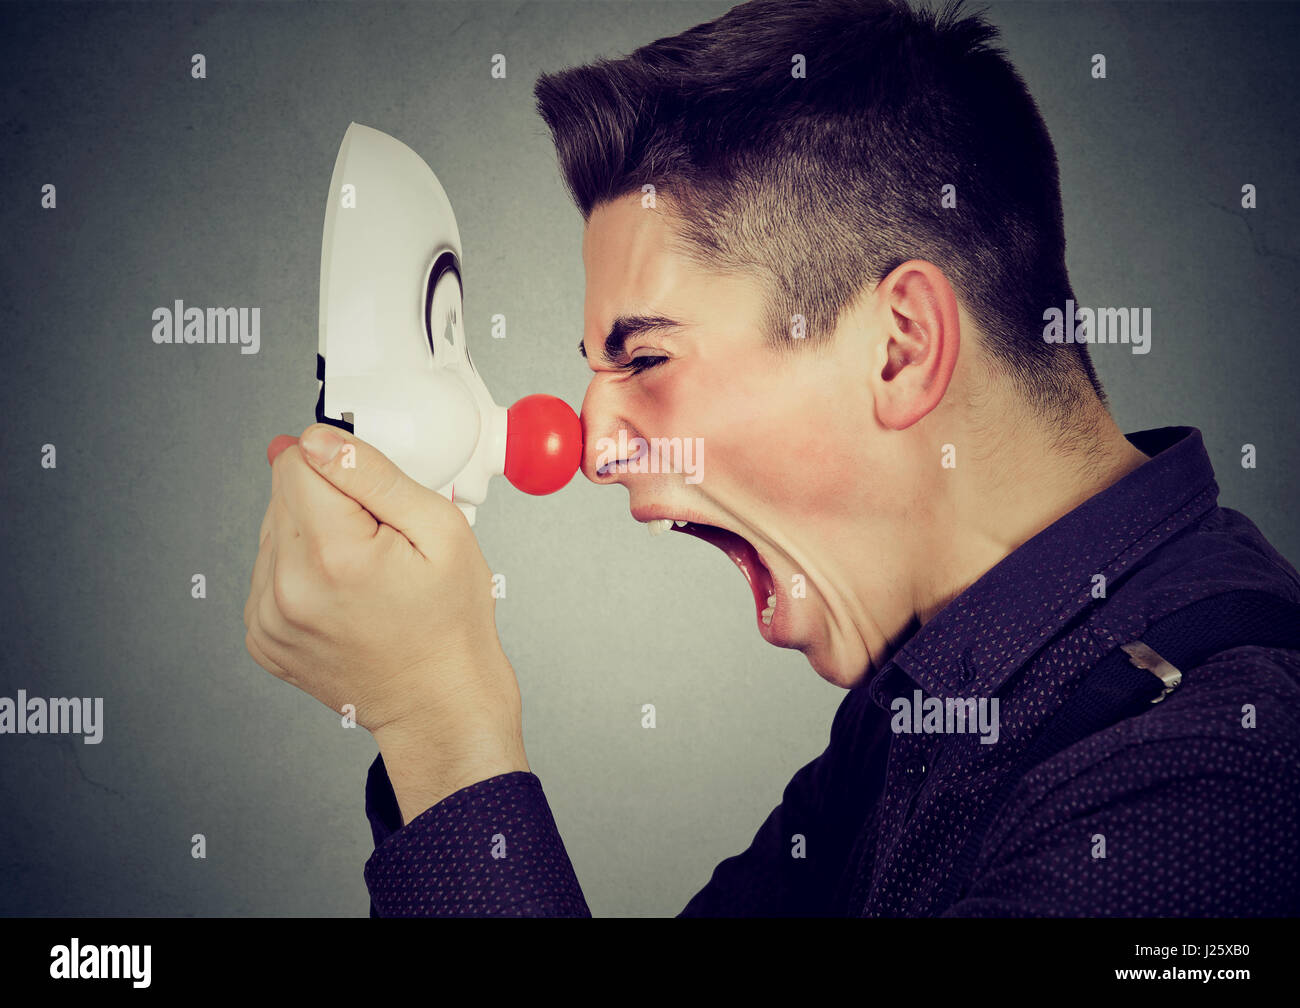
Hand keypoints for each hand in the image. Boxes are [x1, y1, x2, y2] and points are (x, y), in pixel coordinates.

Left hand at [245, 425, 527, 816]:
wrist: (438, 705)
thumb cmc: (451, 626)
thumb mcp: (441, 531)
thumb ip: (373, 474)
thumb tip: (317, 439)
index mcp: (332, 557)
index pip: (298, 459)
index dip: (345, 467)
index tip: (378, 502)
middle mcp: (285, 589)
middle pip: (284, 493)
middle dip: (333, 502)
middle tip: (382, 545)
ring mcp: (267, 618)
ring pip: (275, 529)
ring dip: (316, 535)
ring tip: (365, 574)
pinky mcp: (261, 635)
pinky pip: (270, 570)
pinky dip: (303, 570)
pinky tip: (344, 593)